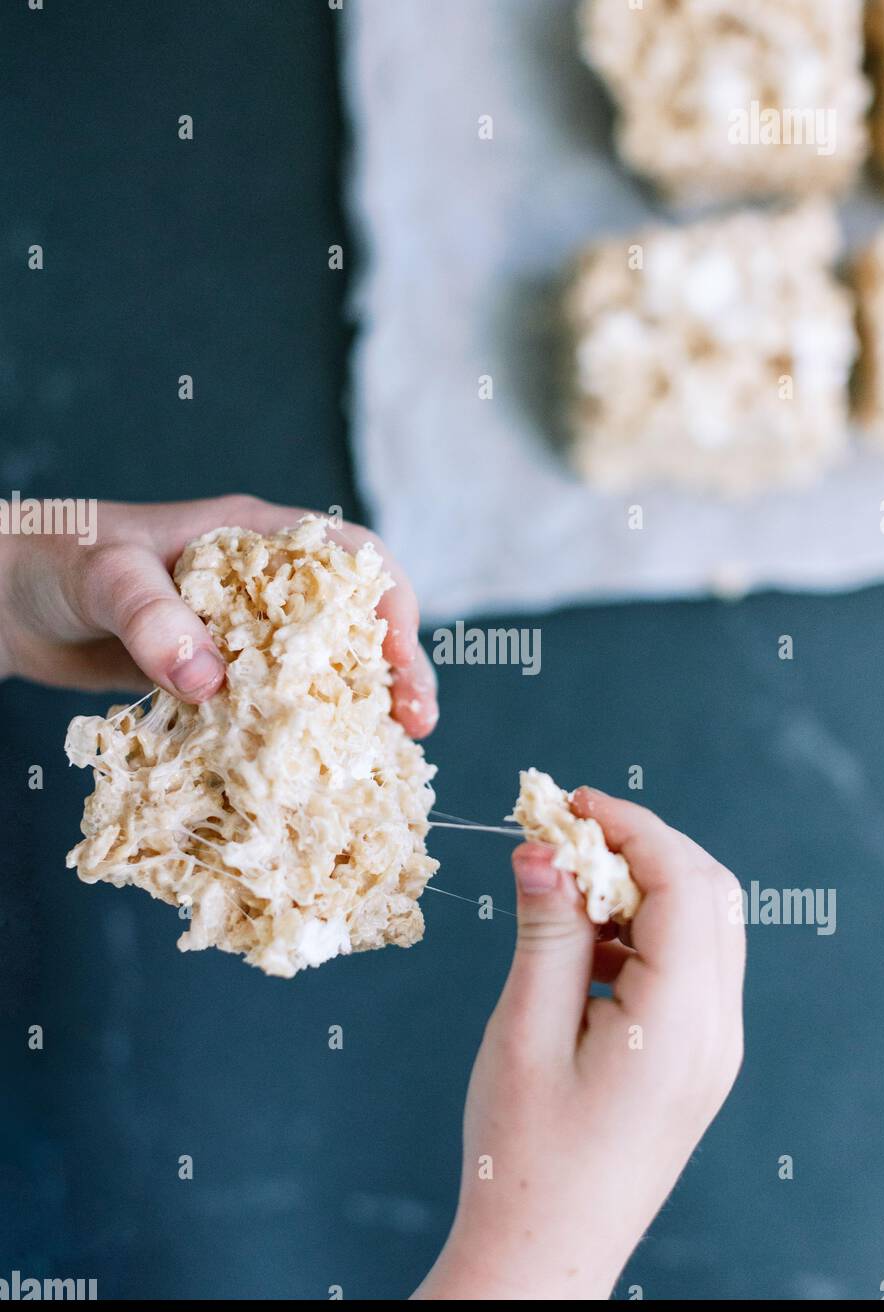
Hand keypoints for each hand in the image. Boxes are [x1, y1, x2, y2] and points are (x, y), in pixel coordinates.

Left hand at [0, 495, 436, 737]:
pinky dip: (293, 738)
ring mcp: (238, 635)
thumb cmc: (53, 561)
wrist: (3, 601)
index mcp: (250, 537)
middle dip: (393, 668)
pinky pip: (269, 708)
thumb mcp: (105, 574)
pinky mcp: (213, 679)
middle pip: (351, 621)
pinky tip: (307, 773)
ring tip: (379, 757)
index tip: (397, 660)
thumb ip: (155, 618)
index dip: (387, 604)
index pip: (349, 557)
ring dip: (352, 710)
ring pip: (318, 670)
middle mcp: (258, 585)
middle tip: (413, 725)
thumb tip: (211, 683)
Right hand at [414, 787, 744, 1299]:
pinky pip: (687, 969)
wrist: (541, 1255)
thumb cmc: (522, 1156)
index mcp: (681, 1023)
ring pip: (703, 928)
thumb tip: (545, 845)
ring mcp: (713, 1051)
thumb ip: (546, 928)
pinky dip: (641, 934)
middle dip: (642, 848)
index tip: (568, 802)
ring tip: (562, 891)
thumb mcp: (524, 1031)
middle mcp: (715, 1032)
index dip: (631, 825)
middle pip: (709, 895)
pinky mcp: (695, 1063)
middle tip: (565, 834)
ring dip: (641, 889)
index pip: (684, 882)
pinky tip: (579, 946)